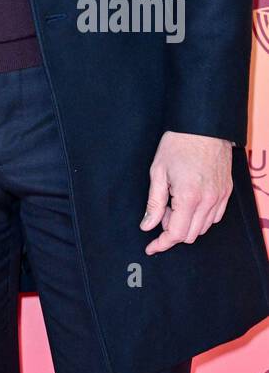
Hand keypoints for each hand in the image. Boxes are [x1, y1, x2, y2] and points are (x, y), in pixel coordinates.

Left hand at [141, 130, 232, 253]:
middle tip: (161, 211)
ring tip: (174, 202)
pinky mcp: (226, 192)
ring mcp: (220, 197)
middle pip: (190, 235)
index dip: (162, 243)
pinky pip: (214, 217)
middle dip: (172, 230)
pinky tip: (189, 202)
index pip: (176, 234)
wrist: (202, 126)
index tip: (151, 247)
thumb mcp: (158, 171)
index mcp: (189, 196)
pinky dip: (200, 217)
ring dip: (186, 224)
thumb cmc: (178, 144)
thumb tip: (147, 225)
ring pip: (203, 228)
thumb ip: (154, 202)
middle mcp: (208, 201)